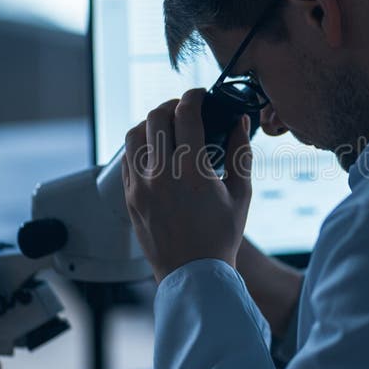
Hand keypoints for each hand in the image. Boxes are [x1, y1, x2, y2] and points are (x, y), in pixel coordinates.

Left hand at [122, 89, 252, 282]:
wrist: (192, 274)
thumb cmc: (221, 237)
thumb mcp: (241, 194)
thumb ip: (240, 152)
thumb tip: (240, 122)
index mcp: (192, 172)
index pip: (186, 115)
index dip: (193, 96)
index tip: (199, 94)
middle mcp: (161, 176)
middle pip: (156, 117)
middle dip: (172, 104)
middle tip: (184, 107)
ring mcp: (140, 187)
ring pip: (134, 134)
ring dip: (151, 123)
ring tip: (165, 126)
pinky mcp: (129, 198)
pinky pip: (127, 159)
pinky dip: (139, 146)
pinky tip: (154, 151)